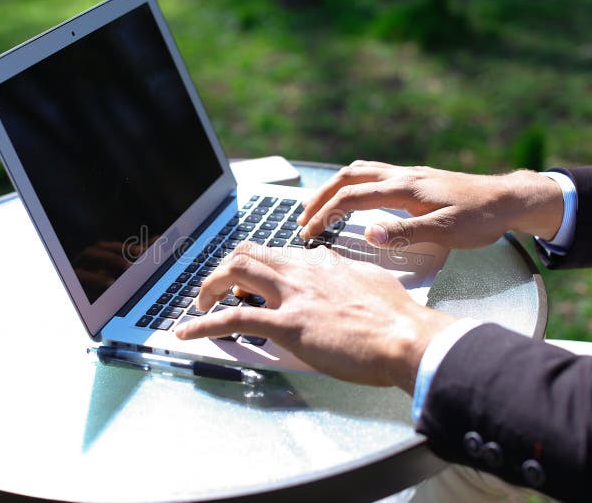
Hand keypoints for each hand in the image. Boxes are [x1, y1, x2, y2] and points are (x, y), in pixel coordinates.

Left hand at [174, 241, 456, 392]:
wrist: (406, 336)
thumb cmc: (397, 317)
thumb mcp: (372, 283)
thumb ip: (350, 275)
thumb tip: (343, 274)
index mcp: (322, 263)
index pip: (279, 254)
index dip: (259, 267)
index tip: (252, 281)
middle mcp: (302, 271)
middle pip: (249, 254)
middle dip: (225, 270)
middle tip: (217, 290)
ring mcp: (292, 296)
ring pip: (235, 272)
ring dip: (209, 287)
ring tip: (199, 305)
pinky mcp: (287, 324)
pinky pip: (232, 319)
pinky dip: (202, 325)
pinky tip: (185, 333)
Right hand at [297, 161, 563, 249]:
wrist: (508, 199)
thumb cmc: (480, 219)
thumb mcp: (445, 232)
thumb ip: (405, 233)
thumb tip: (369, 233)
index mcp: (404, 188)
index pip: (351, 197)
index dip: (325, 215)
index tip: (308, 234)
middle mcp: (402, 175)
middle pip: (348, 176)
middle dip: (320, 197)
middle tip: (302, 219)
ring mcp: (408, 173)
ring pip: (359, 169)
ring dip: (334, 187)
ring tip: (318, 207)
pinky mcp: (414, 177)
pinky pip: (372, 172)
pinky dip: (351, 183)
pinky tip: (352, 196)